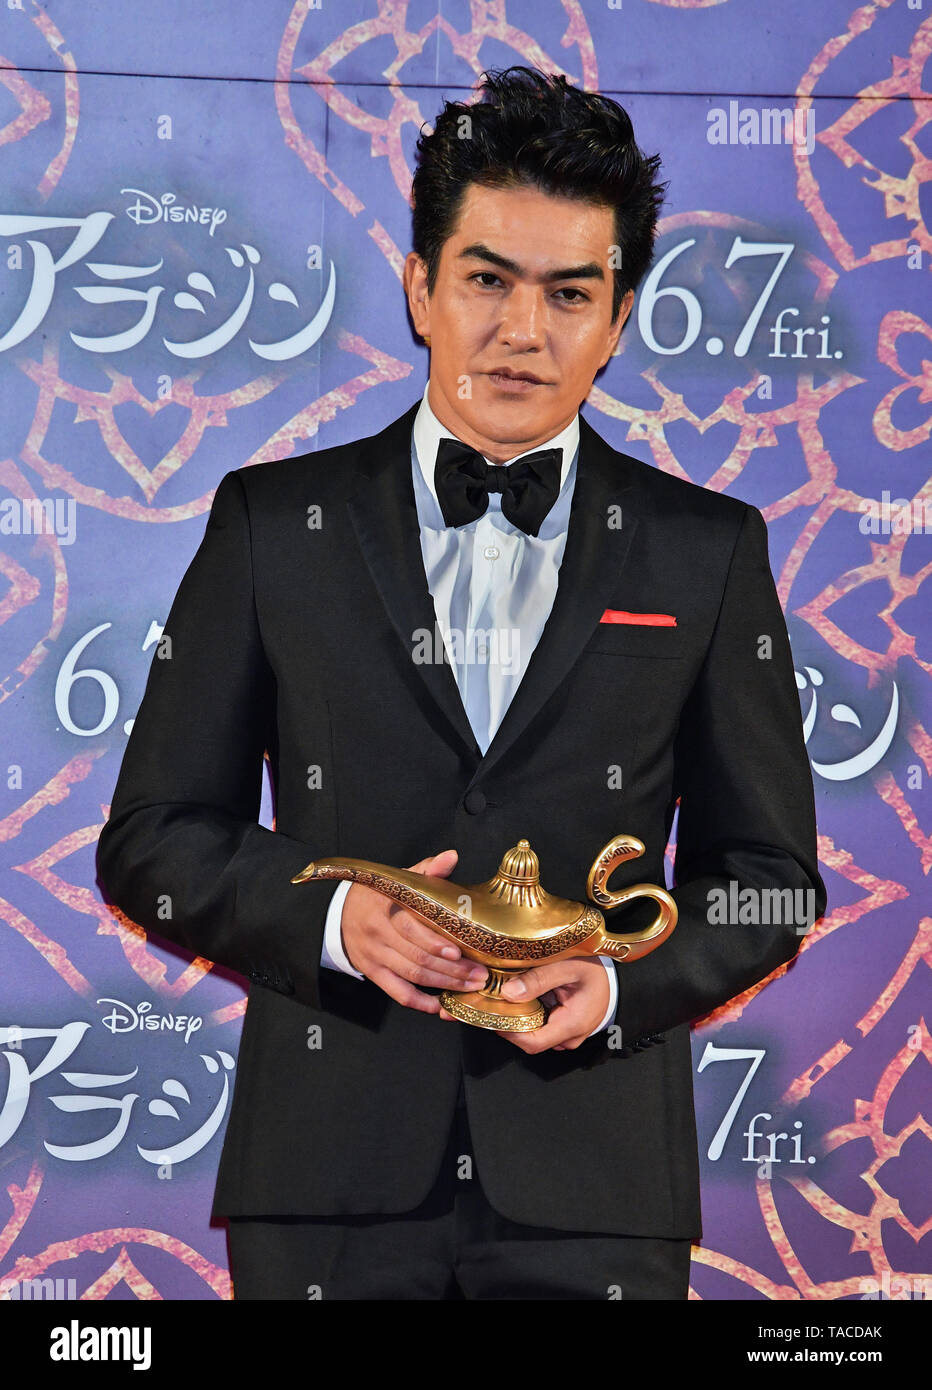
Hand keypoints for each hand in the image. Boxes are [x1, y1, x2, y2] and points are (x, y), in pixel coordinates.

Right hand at [340, 849, 487, 1013]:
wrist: (341, 913)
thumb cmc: (380, 896)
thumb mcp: (399, 879)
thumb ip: (427, 869)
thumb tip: (452, 856)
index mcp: (386, 906)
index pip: (409, 927)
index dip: (434, 942)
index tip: (460, 950)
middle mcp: (377, 932)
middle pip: (417, 956)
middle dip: (451, 969)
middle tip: (479, 974)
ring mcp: (374, 955)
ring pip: (412, 975)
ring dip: (444, 984)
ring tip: (471, 986)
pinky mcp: (373, 973)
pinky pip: (398, 993)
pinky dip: (420, 1002)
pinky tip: (441, 1006)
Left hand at [438, 958, 611, 1052]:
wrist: (616, 974)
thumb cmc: (596, 969)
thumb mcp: (570, 966)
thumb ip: (540, 979)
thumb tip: (508, 992)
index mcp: (571, 1025)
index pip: (531, 1041)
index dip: (506, 1031)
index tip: (485, 1014)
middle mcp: (567, 1037)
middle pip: (527, 1039)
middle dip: (501, 1023)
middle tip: (475, 1005)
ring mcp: (564, 1034)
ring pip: (530, 1032)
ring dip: (509, 1018)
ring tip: (483, 1000)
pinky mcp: (560, 1026)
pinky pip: (537, 1025)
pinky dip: (520, 1013)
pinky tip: (505, 998)